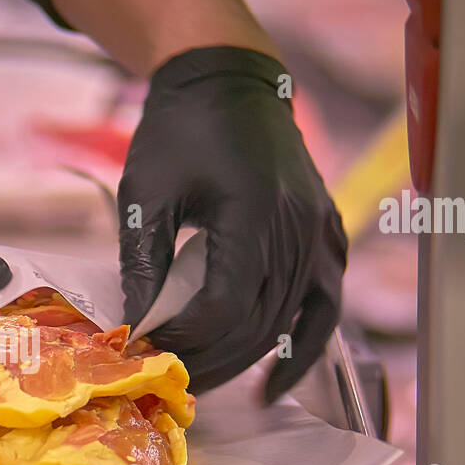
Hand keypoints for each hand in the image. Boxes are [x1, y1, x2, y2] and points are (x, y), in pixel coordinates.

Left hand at [117, 46, 346, 400]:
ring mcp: (319, 233)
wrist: (227, 81)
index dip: (185, 338)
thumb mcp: (146, 194)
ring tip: (203, 381)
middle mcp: (296, 228)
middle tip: (169, 379)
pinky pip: (323, 306)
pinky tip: (276, 383)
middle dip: (208, 359)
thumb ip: (144, 265)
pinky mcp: (327, 235)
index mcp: (251, 213)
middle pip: (255, 322)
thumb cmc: (180, 131)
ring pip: (286, 321)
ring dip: (243, 359)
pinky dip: (302, 347)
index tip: (148, 348)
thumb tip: (137, 329)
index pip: (223, 306)